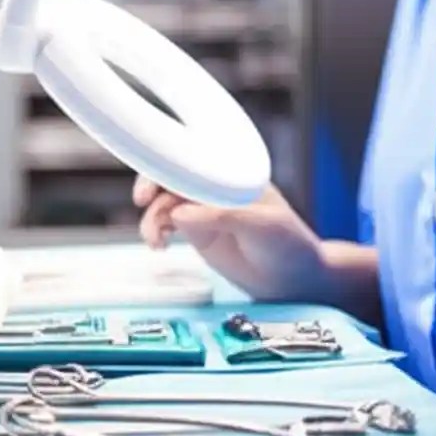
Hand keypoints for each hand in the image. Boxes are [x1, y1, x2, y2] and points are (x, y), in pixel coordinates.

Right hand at [133, 175, 326, 301]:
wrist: (293, 281)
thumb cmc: (288, 245)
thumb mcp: (263, 226)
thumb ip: (222, 216)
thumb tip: (179, 214)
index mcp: (235, 171)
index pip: (196, 155)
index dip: (170, 161)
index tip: (155, 177)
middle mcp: (215, 185)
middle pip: (172, 175)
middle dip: (152, 185)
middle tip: (142, 202)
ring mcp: (203, 207)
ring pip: (164, 201)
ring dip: (152, 218)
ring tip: (157, 241)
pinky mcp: (196, 230)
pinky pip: (166, 223)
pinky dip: (156, 231)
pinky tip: (159, 245)